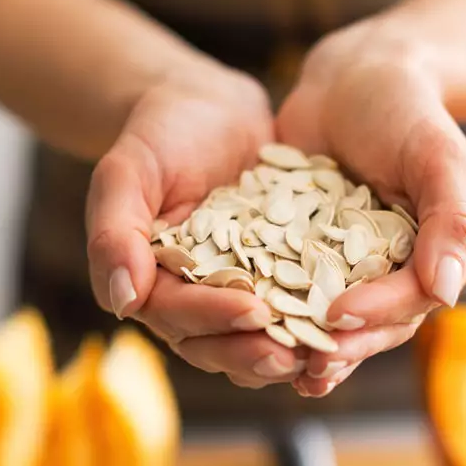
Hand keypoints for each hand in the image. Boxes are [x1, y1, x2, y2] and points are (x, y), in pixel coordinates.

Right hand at [87, 63, 307, 387]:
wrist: (210, 109)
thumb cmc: (158, 135)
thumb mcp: (127, 172)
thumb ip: (115, 234)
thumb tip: (122, 302)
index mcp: (151, 285)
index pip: (178, 316)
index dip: (214, 318)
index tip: (252, 312)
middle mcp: (193, 300)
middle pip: (219, 344)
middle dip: (255, 353)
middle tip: (294, 356)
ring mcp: (238, 293)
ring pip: (257, 340)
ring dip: (289, 351)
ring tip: (325, 354)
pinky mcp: (278, 280)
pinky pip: (296, 311)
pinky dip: (318, 322)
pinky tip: (350, 319)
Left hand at [276, 24, 465, 396]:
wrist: (352, 80)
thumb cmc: (406, 109)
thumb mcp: (437, 154)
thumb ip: (453, 220)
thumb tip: (449, 291)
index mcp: (442, 257)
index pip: (412, 300)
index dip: (377, 314)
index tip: (339, 316)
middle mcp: (401, 272)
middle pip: (374, 324)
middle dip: (342, 348)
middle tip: (306, 368)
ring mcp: (353, 269)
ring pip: (335, 322)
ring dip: (308, 348)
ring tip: (280, 371)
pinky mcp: (309, 259)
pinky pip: (295, 294)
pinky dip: (276, 316)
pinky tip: (248, 333)